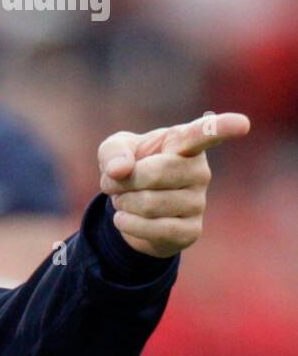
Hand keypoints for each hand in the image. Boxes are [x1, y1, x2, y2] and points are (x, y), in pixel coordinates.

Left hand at [98, 112, 250, 257]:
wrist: (132, 209)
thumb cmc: (131, 169)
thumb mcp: (114, 152)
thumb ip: (113, 152)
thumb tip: (120, 170)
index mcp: (185, 142)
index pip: (206, 133)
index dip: (223, 128)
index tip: (242, 124)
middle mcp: (199, 171)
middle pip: (156, 174)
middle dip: (124, 181)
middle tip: (116, 183)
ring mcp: (199, 202)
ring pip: (150, 204)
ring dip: (123, 203)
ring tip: (124, 200)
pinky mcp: (191, 231)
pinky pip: (155, 230)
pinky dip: (128, 224)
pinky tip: (124, 218)